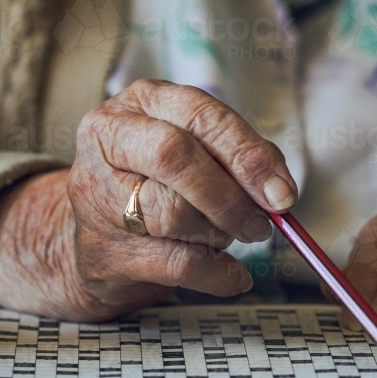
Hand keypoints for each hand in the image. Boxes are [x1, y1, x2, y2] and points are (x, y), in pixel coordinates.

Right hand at [0, 80, 297, 320]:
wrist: (94, 234)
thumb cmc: (157, 182)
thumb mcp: (197, 150)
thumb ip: (239, 157)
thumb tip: (277, 188)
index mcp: (142, 103)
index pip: (201, 116)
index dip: (248, 155)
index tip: (282, 192)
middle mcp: (110, 139)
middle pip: (176, 158)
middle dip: (230, 197)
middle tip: (259, 224)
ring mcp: (98, 196)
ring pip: (175, 213)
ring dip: (219, 234)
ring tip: (225, 236)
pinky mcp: (104, 251)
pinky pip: (177, 264)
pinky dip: (217, 274)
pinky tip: (231, 274)